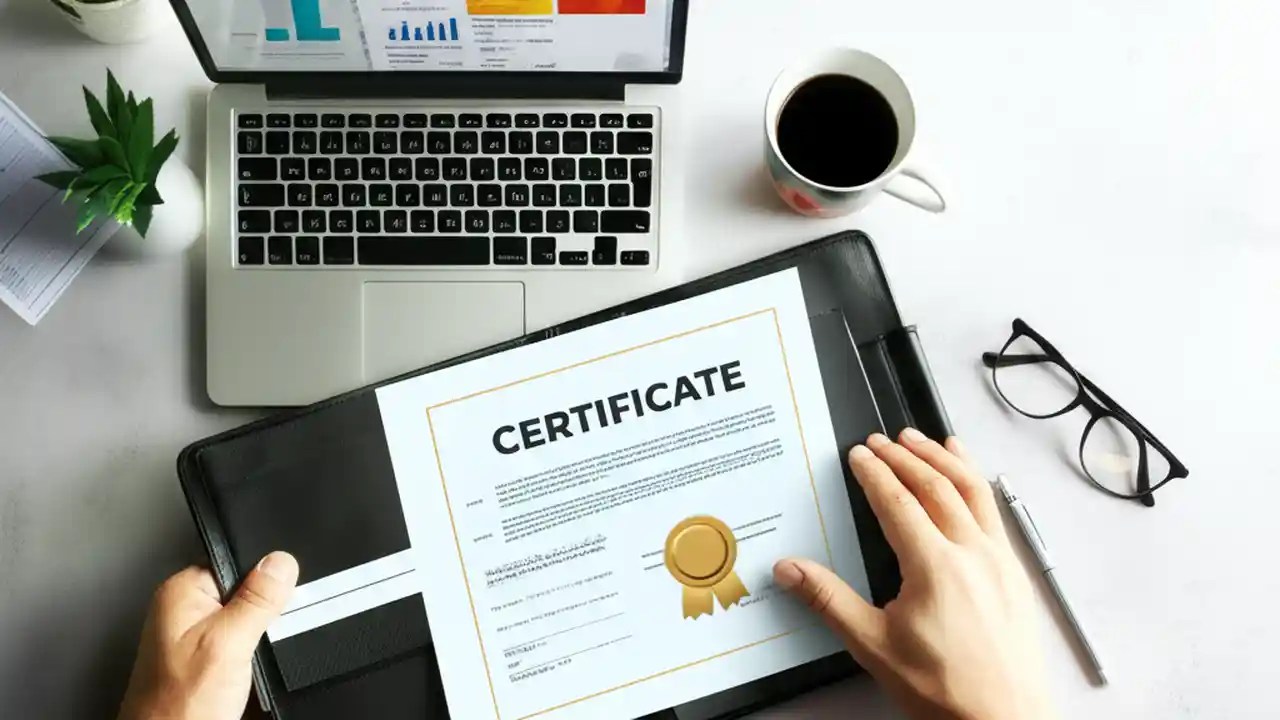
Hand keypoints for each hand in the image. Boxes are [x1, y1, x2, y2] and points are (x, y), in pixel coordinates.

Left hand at [118, 552, 298, 719]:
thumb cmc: (177, 707)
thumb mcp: (228, 644)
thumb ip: (256, 600)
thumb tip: (280, 562)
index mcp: (182, 593)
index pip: (237, 560)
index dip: (265, 577)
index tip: (281, 598)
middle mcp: (187, 612)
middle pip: (248, 591)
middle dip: (267, 613)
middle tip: (260, 641)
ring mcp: (199, 638)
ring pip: (252, 622)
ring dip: (263, 641)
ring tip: (251, 664)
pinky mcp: (211, 662)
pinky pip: (248, 646)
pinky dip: (258, 660)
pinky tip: (252, 675)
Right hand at [774, 430, 1054, 719]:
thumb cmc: (946, 690)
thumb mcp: (873, 645)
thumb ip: (829, 600)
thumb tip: (789, 570)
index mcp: (935, 567)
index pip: (898, 502)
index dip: (875, 473)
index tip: (859, 455)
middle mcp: (972, 554)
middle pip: (936, 486)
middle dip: (905, 456)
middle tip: (882, 440)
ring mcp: (1000, 560)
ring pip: (973, 491)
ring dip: (945, 460)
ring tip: (925, 439)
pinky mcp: (1016, 574)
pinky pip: (995, 512)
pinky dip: (978, 484)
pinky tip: (971, 480)